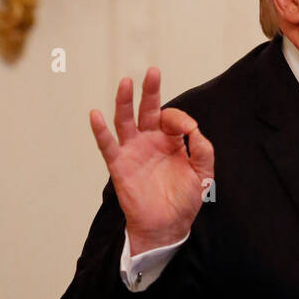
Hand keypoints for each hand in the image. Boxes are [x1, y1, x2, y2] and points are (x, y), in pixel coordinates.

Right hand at [89, 67, 214, 253]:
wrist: (167, 226)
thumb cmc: (184, 201)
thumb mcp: (203, 174)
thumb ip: (203, 150)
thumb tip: (195, 128)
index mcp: (172, 141)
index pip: (172, 118)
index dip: (180, 118)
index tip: (189, 130)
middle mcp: (151, 141)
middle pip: (148, 109)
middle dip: (150, 91)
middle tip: (152, 72)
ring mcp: (134, 151)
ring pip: (126, 121)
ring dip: (125, 102)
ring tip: (126, 83)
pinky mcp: (120, 165)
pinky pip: (107, 145)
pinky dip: (100, 131)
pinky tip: (95, 115)